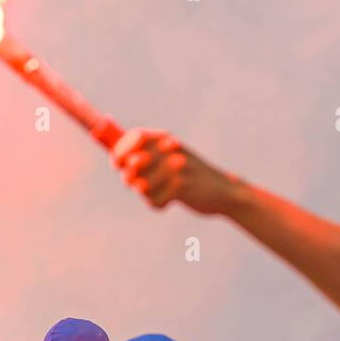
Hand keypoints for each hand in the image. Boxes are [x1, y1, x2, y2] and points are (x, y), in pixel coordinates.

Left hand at [111, 128, 242, 213]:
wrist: (223, 193)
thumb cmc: (190, 177)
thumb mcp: (169, 161)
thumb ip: (145, 157)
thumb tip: (115, 158)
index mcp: (166, 140)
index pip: (135, 136)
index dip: (120, 150)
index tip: (117, 165)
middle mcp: (170, 149)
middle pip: (132, 163)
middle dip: (129, 179)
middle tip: (139, 186)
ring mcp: (176, 166)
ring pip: (140, 185)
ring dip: (146, 194)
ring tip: (161, 193)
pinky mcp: (180, 186)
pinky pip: (153, 200)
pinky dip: (158, 204)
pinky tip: (171, 201)